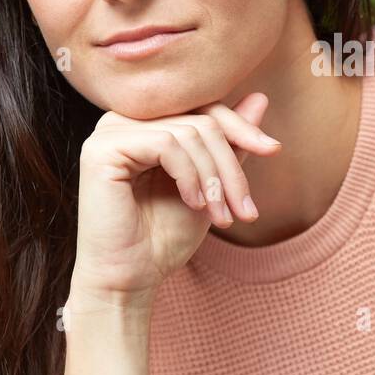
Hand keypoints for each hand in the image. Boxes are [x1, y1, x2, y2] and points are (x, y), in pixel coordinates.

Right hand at [65, 92, 280, 311]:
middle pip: (201, 120)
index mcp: (147, 124)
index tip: (272, 150)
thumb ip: (230, 143)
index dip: (241, 127)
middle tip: (245, 209)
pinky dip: (190, 176)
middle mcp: (125, 120)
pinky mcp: (102, 148)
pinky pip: (166, 144)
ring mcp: (110, 131)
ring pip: (189, 133)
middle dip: (231, 165)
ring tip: (221, 216)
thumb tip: (260, 96)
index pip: (204, 108)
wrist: (131, 278)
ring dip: (215, 179)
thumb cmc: (164, 236)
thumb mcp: (211, 185)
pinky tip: (193, 204)